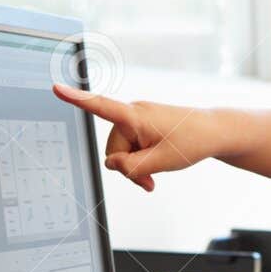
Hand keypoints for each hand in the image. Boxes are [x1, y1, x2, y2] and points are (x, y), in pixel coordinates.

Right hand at [52, 84, 217, 191]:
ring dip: (135, 166)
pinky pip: (131, 147)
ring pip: (121, 151)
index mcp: (135, 116)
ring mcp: (138, 118)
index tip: (56, 88)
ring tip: (155, 175)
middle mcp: (133, 113)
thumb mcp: (161, 162)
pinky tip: (154, 169)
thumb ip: (131, 167)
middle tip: (149, 183)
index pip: (101, 107)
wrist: (214, 132)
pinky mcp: (142, 124)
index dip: (76, 99)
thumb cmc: (193, 141)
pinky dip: (140, 160)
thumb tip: (111, 164)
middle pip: (113, 148)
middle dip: (127, 167)